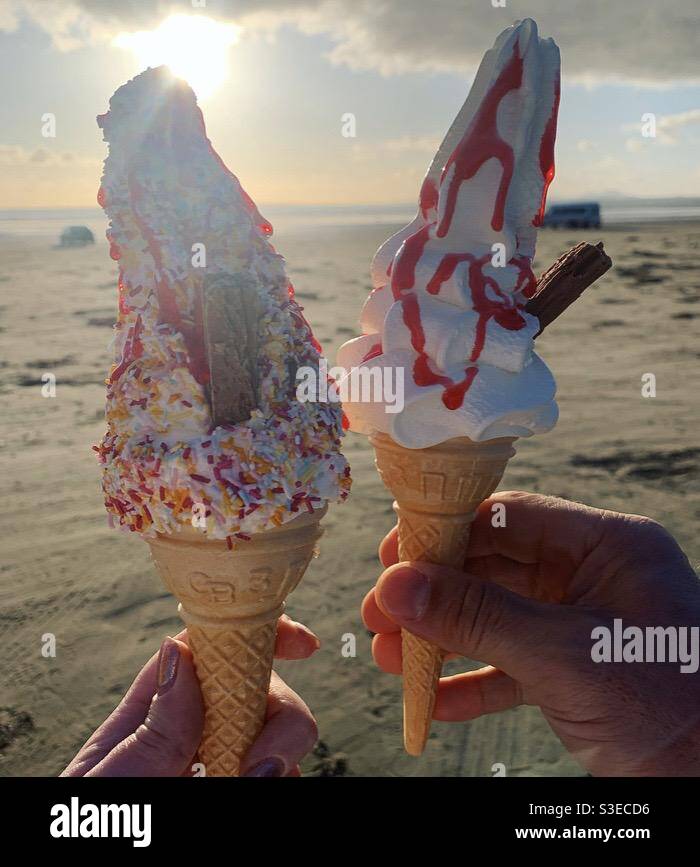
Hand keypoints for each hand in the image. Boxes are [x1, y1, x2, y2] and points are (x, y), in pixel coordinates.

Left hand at [62, 615, 318, 776]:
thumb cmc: (94, 835)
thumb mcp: (113, 784)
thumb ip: (154, 725)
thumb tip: (182, 650)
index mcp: (153, 713)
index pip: (209, 651)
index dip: (259, 634)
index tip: (303, 644)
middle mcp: (196, 733)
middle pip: (261, 692)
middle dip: (281, 718)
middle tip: (262, 770)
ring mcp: (225, 766)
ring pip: (279, 739)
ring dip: (281, 760)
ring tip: (253, 786)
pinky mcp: (244, 787)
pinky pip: (284, 778)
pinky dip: (283, 781)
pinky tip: (261, 791)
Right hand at [362, 491, 699, 775]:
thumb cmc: (667, 702)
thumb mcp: (565, 654)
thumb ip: (478, 617)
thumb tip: (395, 587)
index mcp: (606, 545)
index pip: (510, 519)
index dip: (446, 534)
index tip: (393, 557)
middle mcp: (591, 576)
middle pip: (493, 568)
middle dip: (434, 593)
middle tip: (379, 611)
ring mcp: (580, 623)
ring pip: (495, 618)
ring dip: (442, 638)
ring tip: (388, 655)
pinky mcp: (572, 671)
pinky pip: (510, 666)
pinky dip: (471, 681)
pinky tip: (431, 699)